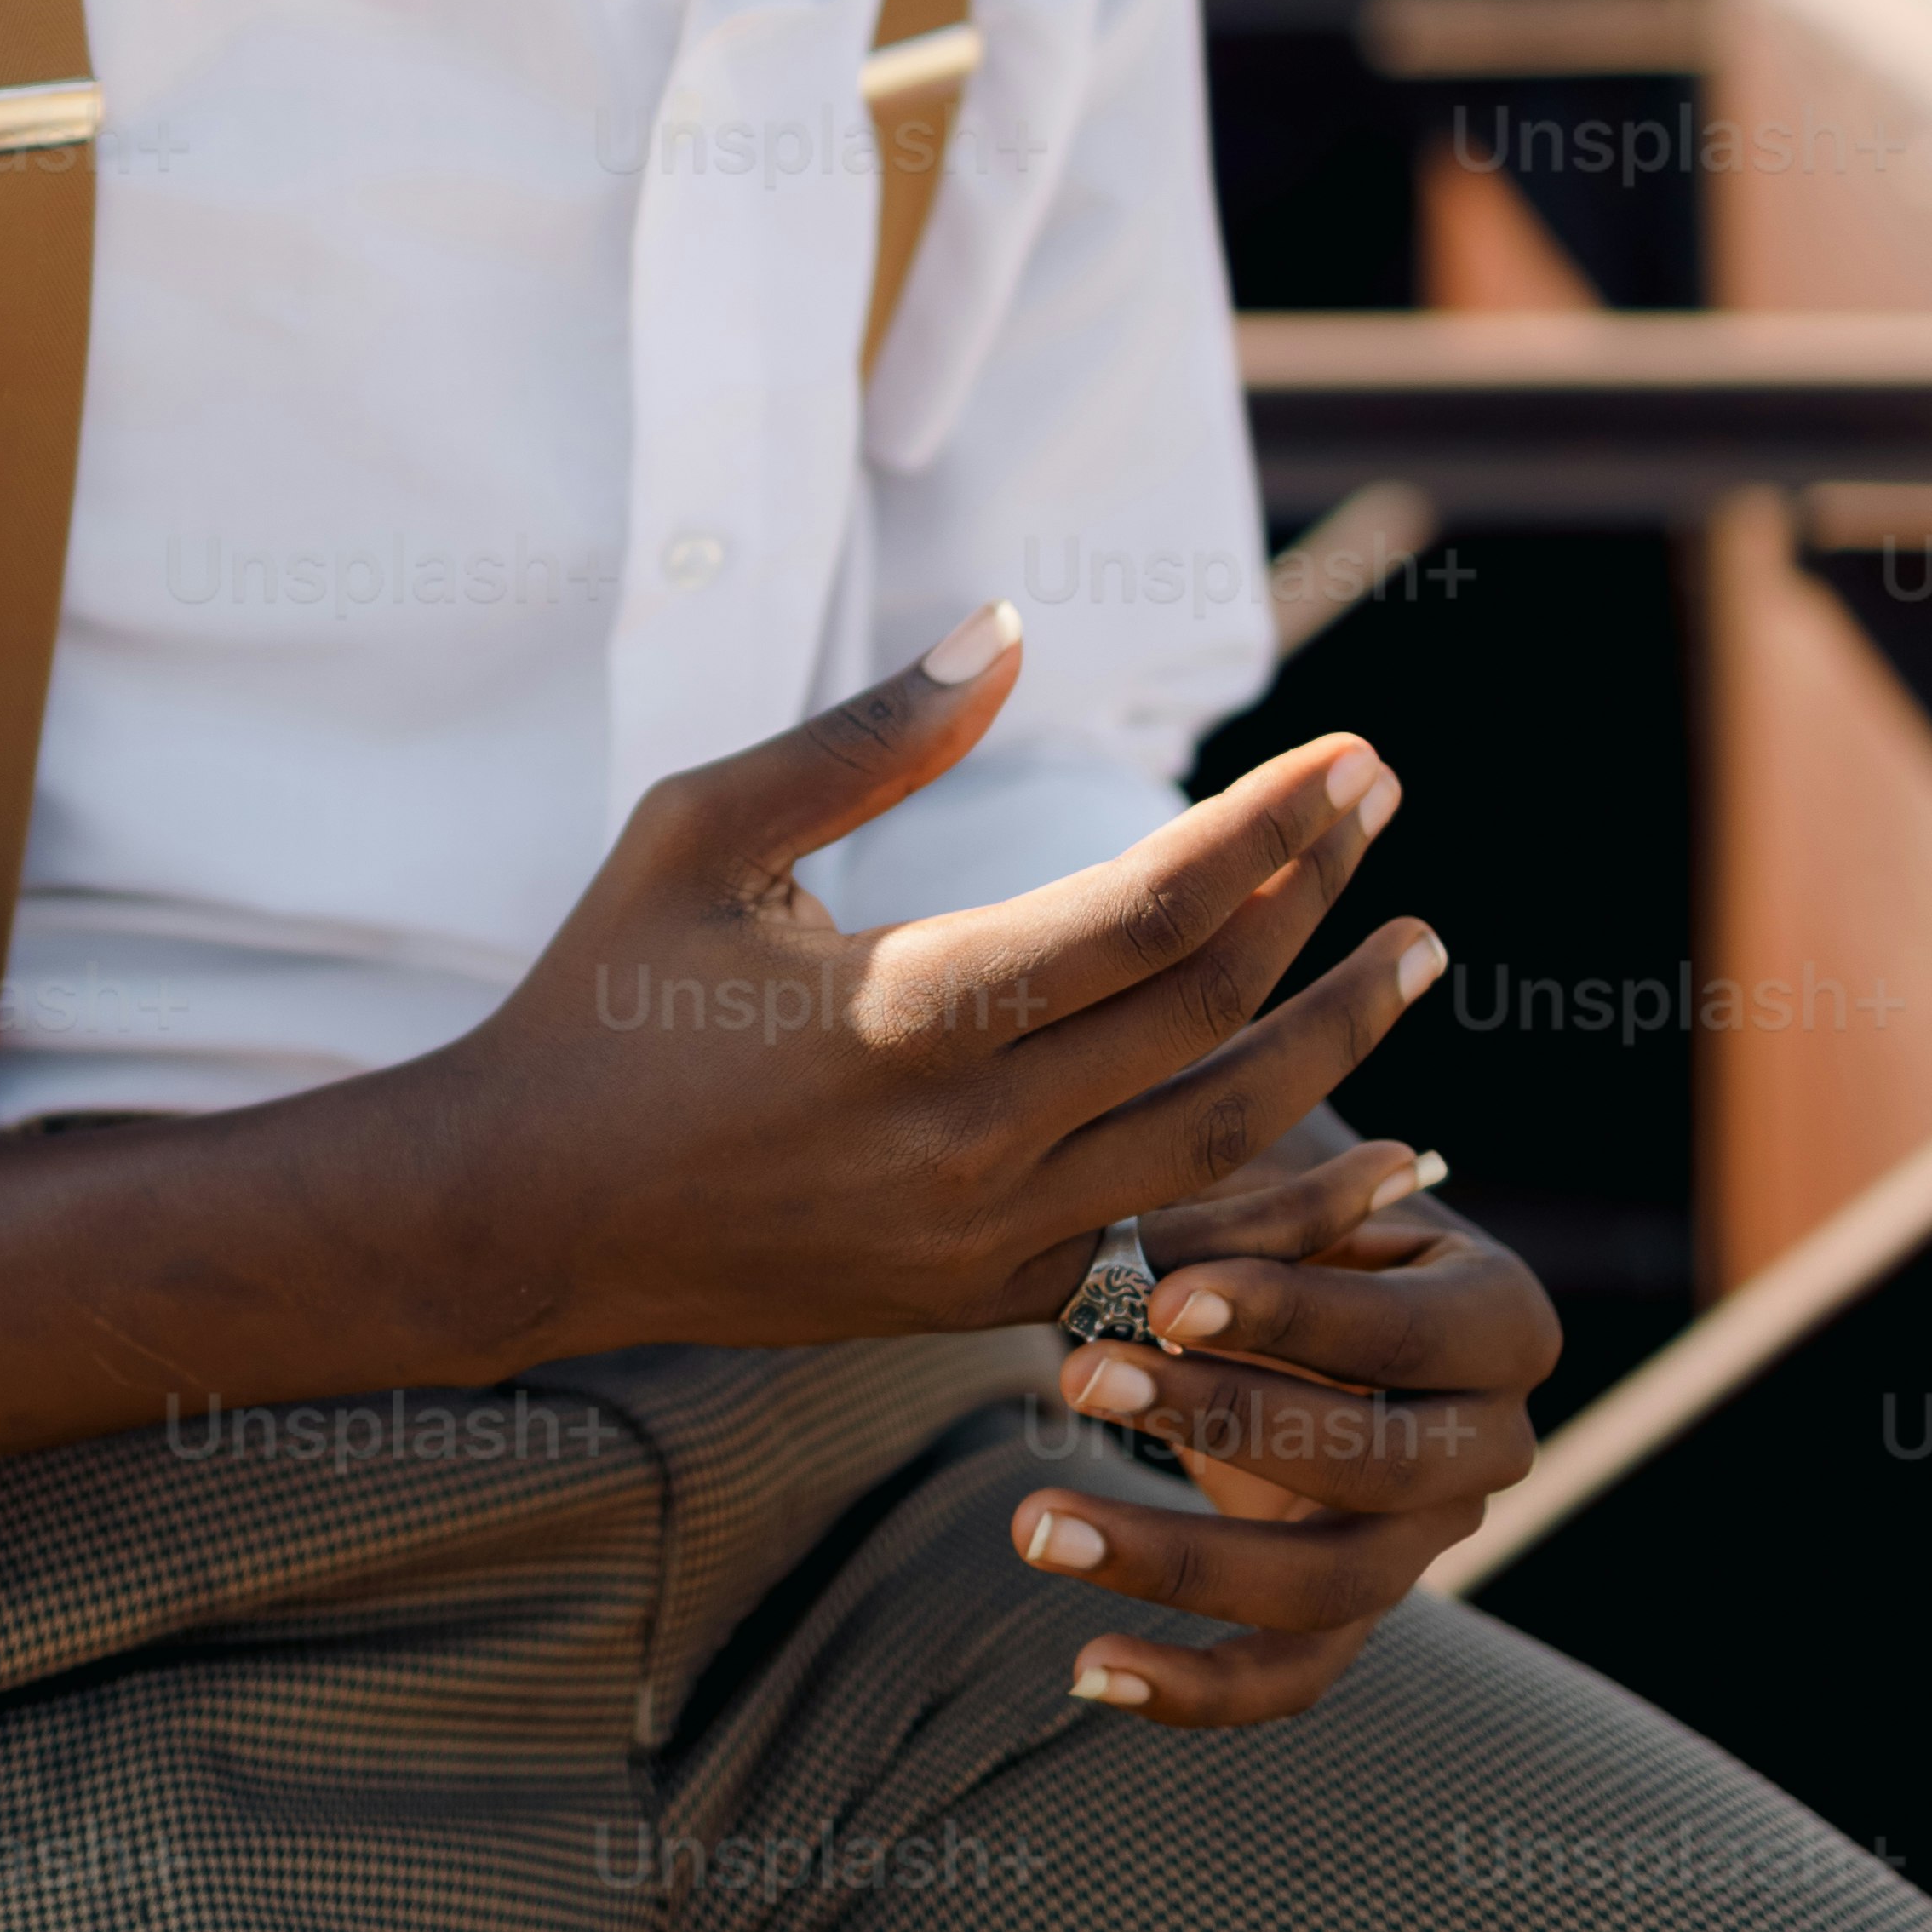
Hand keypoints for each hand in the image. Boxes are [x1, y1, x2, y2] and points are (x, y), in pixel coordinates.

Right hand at [393, 600, 1447, 1365]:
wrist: (517, 1215)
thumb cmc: (597, 1001)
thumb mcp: (699, 834)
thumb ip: (866, 740)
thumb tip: (1009, 631)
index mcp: (904, 1013)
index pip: (1150, 911)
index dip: (1269, 829)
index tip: (1349, 757)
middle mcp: (965, 1142)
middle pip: (1208, 1015)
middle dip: (1318, 901)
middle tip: (1384, 802)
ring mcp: (980, 1240)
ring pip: (1217, 1144)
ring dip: (1334, 1045)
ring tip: (1415, 958)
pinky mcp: (977, 1301)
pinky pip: (1172, 1256)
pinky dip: (1282, 1207)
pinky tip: (1370, 1164)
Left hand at [1008, 1130, 1562, 1728]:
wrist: (1291, 1293)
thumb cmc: (1285, 1222)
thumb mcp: (1277, 1193)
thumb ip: (1237, 1230)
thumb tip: (1165, 1274)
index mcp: (1503, 1320)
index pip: (1401, 1333)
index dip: (1287, 1318)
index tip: (1159, 1296)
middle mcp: (1494, 1442)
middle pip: (1375, 1463)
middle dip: (1220, 1421)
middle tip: (1078, 1373)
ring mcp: (1430, 1539)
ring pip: (1328, 1585)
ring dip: (1175, 1559)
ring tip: (1036, 1525)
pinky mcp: (1359, 1607)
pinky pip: (1294, 1675)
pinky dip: (1194, 1689)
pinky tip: (1086, 1671)